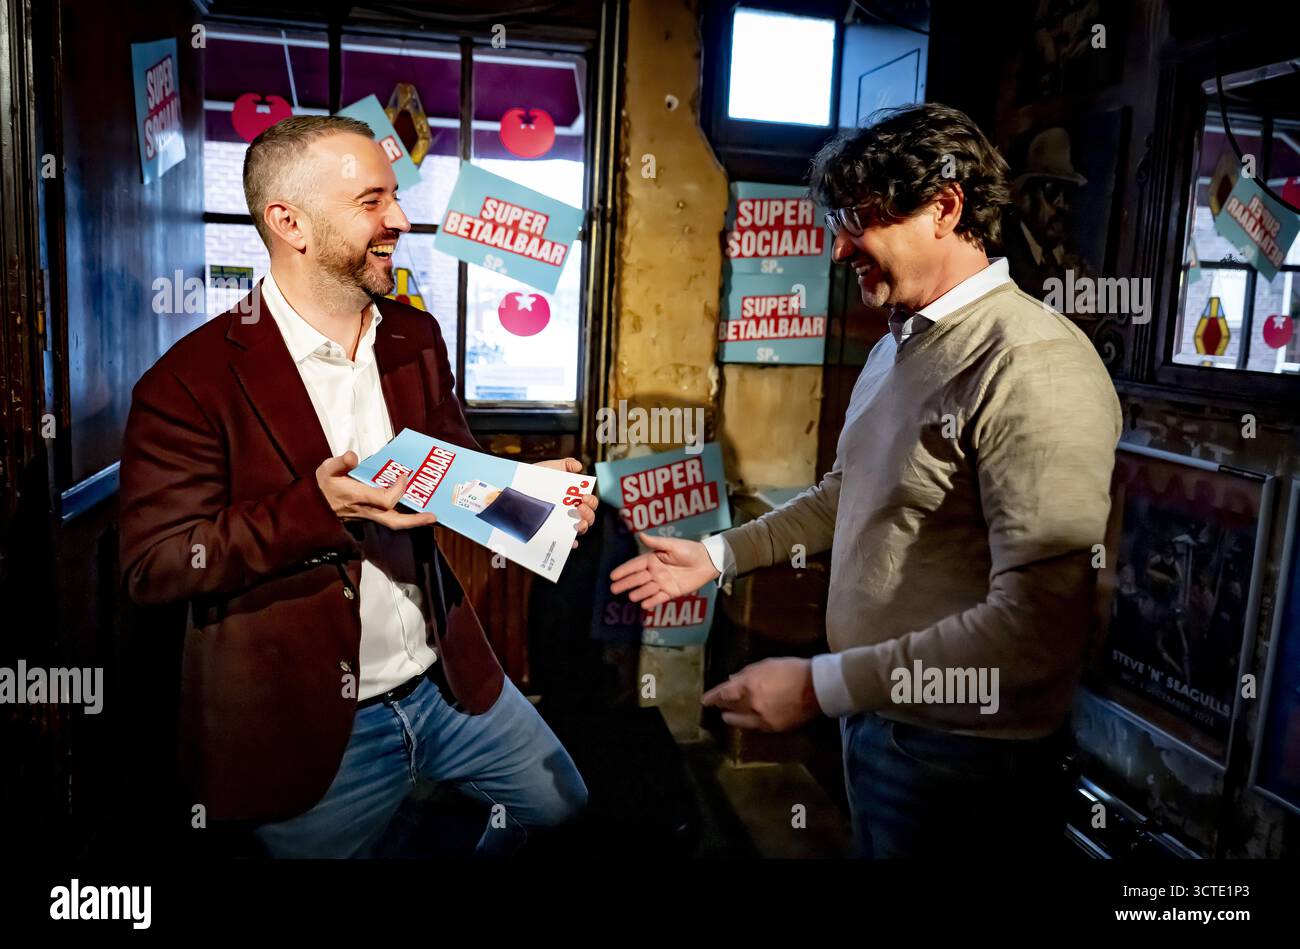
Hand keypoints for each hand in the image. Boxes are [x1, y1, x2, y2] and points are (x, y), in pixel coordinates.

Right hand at [315, 451, 438, 530]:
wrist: (313, 506)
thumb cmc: (323, 487)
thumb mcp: (326, 470)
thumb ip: (339, 463)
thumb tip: (352, 456)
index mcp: (357, 498)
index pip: (384, 500)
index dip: (398, 490)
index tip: (404, 476)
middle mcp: (366, 510)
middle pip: (394, 521)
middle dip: (414, 520)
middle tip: (433, 516)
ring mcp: (369, 515)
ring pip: (394, 522)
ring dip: (413, 520)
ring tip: (430, 515)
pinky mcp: (371, 516)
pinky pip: (391, 518)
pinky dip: (405, 516)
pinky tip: (416, 509)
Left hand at [535, 457, 597, 548]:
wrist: (515, 489)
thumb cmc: (535, 479)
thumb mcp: (551, 468)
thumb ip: (566, 464)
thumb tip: (579, 466)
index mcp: (573, 499)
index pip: (590, 503)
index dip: (592, 501)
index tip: (584, 496)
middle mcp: (570, 513)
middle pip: (589, 517)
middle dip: (588, 513)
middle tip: (579, 507)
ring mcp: (562, 524)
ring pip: (580, 530)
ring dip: (583, 527)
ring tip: (576, 523)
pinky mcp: (552, 533)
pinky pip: (564, 542)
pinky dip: (570, 543)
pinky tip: (571, 541)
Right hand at [609, 532, 719, 608]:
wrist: (707, 561)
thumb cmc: (689, 550)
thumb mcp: (672, 544)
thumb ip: (656, 542)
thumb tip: (641, 535)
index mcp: (653, 559)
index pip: (635, 565)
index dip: (624, 570)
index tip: (613, 576)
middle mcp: (656, 571)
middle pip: (638, 578)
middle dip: (626, 583)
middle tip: (614, 589)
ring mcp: (663, 582)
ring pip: (647, 589)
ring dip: (639, 593)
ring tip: (631, 596)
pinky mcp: (671, 592)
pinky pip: (659, 598)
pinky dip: (651, 601)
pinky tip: (643, 604)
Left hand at [701, 658, 820, 731]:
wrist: (817, 688)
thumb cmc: (791, 669)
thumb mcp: (766, 665)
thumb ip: (747, 673)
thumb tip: (731, 680)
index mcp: (749, 685)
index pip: (724, 693)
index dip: (712, 697)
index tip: (705, 700)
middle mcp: (752, 704)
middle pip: (730, 707)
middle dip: (722, 706)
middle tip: (716, 705)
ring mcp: (763, 718)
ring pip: (740, 721)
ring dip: (732, 717)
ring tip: (726, 716)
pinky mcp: (774, 728)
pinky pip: (755, 727)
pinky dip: (747, 723)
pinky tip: (746, 721)